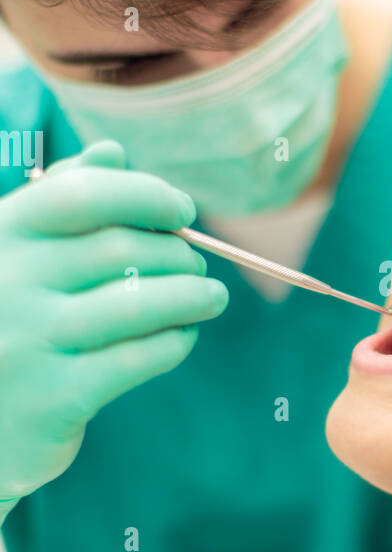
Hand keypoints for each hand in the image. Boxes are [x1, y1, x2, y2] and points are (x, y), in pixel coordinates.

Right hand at [0, 140, 227, 511]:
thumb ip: (57, 198)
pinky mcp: (53, 399)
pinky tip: (183, 336)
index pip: (84, 195)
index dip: (146, 196)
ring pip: (138, 305)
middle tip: (199, 267)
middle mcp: (5, 284)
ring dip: (191, 296)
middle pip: (121, 250)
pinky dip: (174, 342)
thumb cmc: (4, 322)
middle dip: (177, 255)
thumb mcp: (15, 253)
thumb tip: (113, 153)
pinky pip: (137, 358)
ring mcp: (25, 343)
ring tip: (211, 297)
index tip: (183, 211)